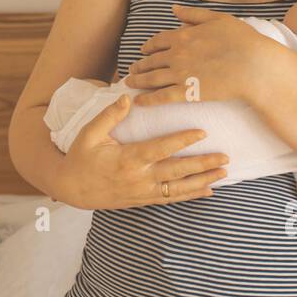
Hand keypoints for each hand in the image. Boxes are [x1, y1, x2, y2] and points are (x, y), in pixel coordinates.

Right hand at [55, 93, 229, 209]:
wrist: (71, 188)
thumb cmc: (81, 157)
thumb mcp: (89, 133)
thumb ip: (109, 115)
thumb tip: (128, 97)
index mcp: (127, 159)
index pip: (161, 148)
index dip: (182, 140)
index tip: (202, 132)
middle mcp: (139, 178)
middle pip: (177, 171)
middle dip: (202, 164)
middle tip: (224, 157)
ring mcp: (142, 192)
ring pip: (179, 188)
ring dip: (203, 181)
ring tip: (223, 173)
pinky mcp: (143, 200)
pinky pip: (171, 198)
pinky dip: (191, 195)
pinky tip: (208, 190)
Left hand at [124, 4, 273, 106]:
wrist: (253, 65)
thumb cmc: (241, 40)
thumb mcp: (217, 19)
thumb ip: (193, 15)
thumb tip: (174, 9)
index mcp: (183, 36)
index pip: (158, 41)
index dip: (148, 46)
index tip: (143, 50)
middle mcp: (177, 55)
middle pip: (151, 60)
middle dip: (140, 65)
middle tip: (131, 70)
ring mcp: (180, 74)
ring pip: (152, 78)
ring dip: (138, 81)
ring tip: (129, 84)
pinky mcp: (186, 92)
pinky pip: (161, 96)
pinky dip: (147, 99)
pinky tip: (139, 102)